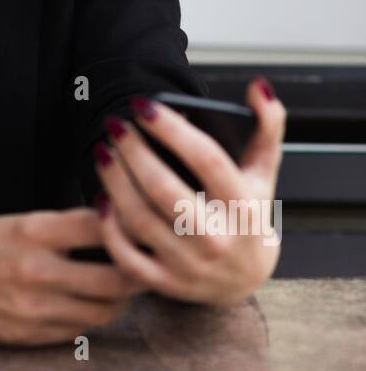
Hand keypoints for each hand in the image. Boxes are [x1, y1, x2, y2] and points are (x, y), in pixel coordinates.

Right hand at [0, 207, 147, 345]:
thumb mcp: (13, 222)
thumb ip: (61, 230)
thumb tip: (116, 232)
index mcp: (32, 231)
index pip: (103, 227)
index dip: (130, 226)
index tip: (142, 226)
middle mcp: (36, 271)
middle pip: (117, 279)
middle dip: (140, 272)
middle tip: (149, 264)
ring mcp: (32, 309)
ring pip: (104, 312)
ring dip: (121, 300)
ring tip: (124, 287)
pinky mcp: (25, 336)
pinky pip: (77, 332)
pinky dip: (90, 318)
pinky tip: (88, 305)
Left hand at [92, 77, 285, 306]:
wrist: (245, 279)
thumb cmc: (248, 214)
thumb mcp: (264, 173)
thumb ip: (267, 127)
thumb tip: (258, 86)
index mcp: (243, 205)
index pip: (206, 159)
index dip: (172, 129)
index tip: (143, 105)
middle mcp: (217, 238)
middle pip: (164, 188)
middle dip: (133, 151)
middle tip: (115, 124)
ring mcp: (189, 265)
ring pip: (139, 219)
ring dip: (114, 180)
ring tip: (103, 151)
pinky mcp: (165, 283)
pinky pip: (126, 256)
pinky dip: (109, 226)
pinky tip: (102, 196)